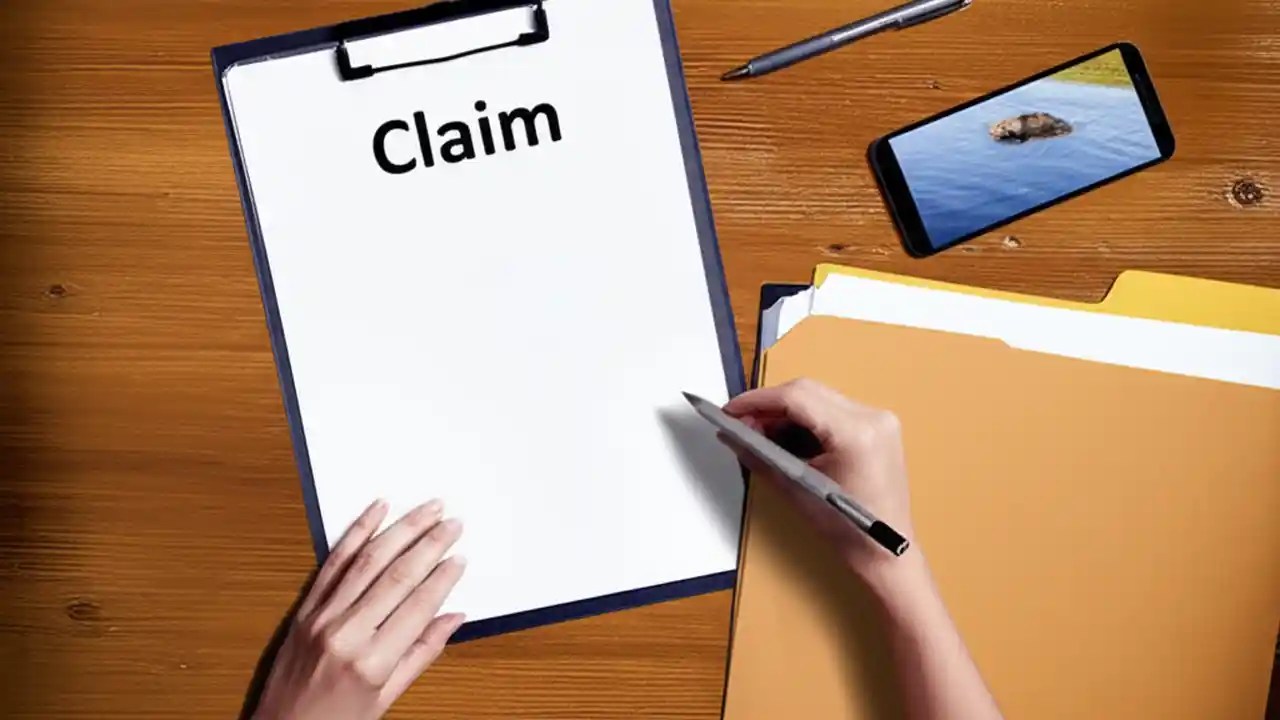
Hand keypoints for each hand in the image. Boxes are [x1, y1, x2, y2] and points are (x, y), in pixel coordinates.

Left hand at [253, 499, 466, 719]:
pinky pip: (333, 563)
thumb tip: (453, 618)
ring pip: (368, 561)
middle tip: (453, 523)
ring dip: (401, 530)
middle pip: (397, 575)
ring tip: (426, 509)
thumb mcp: (385, 700)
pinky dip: (356, 533)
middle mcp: (346, 633)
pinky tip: (376, 510)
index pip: (418, 606)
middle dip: (429, 544)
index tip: (460, 558)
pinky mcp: (305, 608)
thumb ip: (421, 655)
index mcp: (372, 661)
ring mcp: (322, 616)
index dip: (443, 578)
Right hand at [723, 379, 917, 586]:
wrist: (887, 552)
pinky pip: (832, 411)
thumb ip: (761, 456)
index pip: (797, 398)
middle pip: (807, 392)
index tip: (731, 410)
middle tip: (741, 425)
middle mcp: (872, 417)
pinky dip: (806, 421)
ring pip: (818, 398)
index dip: (757, 401)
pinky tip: (787, 440)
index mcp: (856, 433)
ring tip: (761, 436)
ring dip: (787, 413)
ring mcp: (879, 420)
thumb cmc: (849, 531)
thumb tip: (732, 435)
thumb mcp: (796, 490)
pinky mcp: (877, 428)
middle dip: (769, 406)